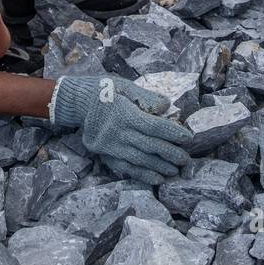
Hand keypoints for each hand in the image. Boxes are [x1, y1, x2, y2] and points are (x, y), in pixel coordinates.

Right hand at [50, 75, 192, 184]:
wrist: (76, 102)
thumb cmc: (103, 90)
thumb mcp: (124, 86)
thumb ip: (147, 97)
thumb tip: (167, 107)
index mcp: (124, 113)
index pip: (154, 126)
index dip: (172, 133)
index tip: (187, 138)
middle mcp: (117, 132)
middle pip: (149, 146)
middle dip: (170, 154)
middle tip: (186, 160)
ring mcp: (110, 146)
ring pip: (139, 160)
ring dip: (159, 167)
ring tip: (175, 171)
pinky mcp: (104, 154)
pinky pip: (125, 167)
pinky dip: (142, 174)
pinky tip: (156, 178)